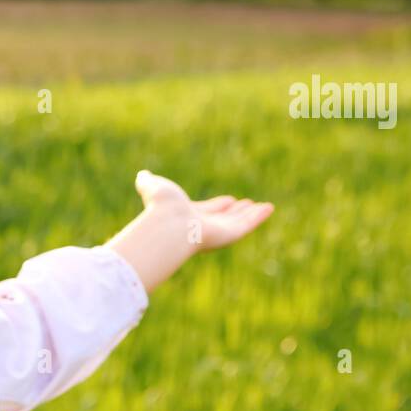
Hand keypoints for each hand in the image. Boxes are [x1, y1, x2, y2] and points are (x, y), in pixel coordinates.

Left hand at [107, 170, 273, 293]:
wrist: (167, 224)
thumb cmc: (160, 207)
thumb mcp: (154, 187)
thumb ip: (148, 182)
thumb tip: (142, 175)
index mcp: (188, 216)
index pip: (208, 211)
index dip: (218, 206)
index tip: (229, 201)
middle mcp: (204, 225)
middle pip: (225, 218)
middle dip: (236, 212)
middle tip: (248, 204)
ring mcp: (217, 231)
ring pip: (239, 222)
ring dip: (252, 214)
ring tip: (266, 207)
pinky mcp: (229, 234)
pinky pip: (247, 225)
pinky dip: (259, 217)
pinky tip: (269, 208)